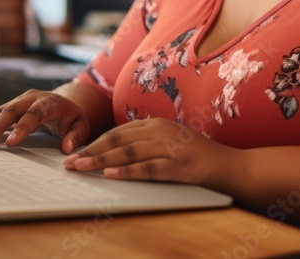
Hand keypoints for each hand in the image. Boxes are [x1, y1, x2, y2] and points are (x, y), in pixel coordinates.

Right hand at [0, 89, 89, 152]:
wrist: (65, 102)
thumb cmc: (72, 118)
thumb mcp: (81, 126)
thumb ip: (76, 136)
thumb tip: (67, 149)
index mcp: (49, 102)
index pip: (34, 114)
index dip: (22, 127)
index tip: (11, 143)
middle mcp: (30, 98)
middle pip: (11, 111)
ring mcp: (17, 101)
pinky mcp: (9, 107)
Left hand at [62, 118, 237, 189]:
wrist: (230, 165)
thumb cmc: (197, 156)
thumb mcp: (169, 142)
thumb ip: (146, 142)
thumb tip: (115, 153)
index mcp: (156, 124)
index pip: (118, 133)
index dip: (95, 143)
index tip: (75, 153)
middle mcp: (161, 132)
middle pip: (118, 141)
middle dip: (91, 151)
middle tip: (69, 163)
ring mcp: (171, 148)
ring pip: (128, 154)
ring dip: (101, 161)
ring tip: (81, 167)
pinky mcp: (179, 166)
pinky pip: (149, 168)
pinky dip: (128, 172)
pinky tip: (111, 175)